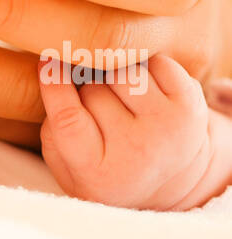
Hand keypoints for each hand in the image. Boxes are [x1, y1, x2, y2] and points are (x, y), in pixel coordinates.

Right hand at [39, 51, 231, 209]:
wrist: (169, 176)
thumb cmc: (105, 162)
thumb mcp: (66, 161)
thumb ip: (51, 122)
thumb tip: (53, 65)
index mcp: (100, 176)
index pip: (68, 119)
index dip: (53, 85)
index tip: (46, 62)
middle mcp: (138, 155)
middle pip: (92, 88)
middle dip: (85, 86)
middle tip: (95, 105)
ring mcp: (169, 129)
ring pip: (122, 71)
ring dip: (114, 75)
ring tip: (120, 98)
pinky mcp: (192, 106)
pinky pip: (155, 62)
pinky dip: (145, 67)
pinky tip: (145, 92)